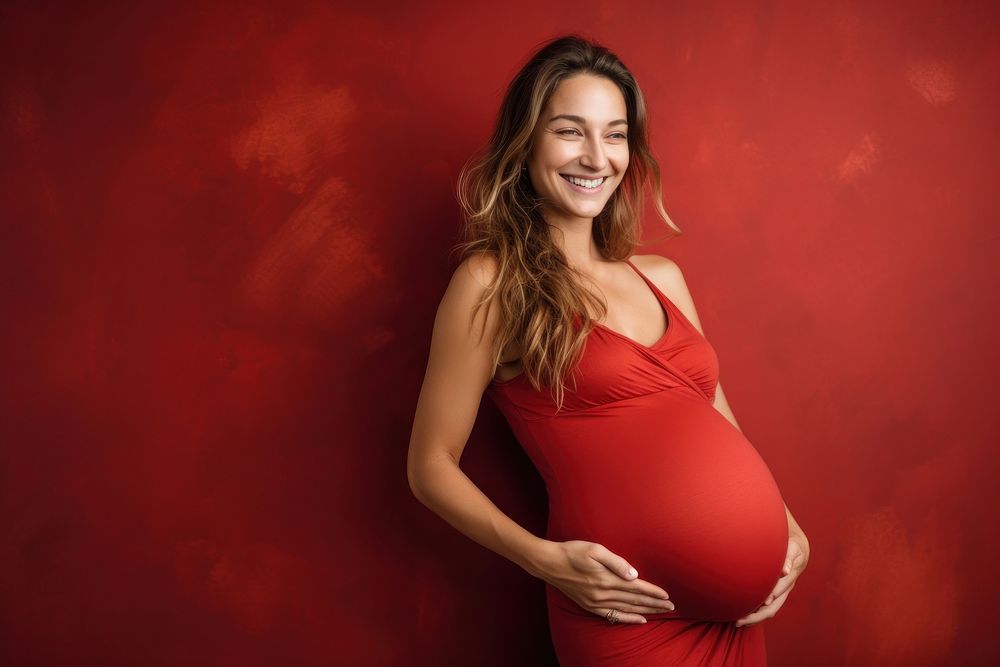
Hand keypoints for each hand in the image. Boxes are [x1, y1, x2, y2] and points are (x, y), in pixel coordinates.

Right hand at [538, 540, 675, 624]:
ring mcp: (596, 602)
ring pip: (626, 609)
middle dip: (654, 604)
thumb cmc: (572, 551)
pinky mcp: (590, 605)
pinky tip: (639, 620)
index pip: (636, 587)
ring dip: (645, 611)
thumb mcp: (594, 549)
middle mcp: (602, 594)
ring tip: (660, 613)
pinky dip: (627, 619)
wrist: (548, 563)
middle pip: (634, 600)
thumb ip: (616, 562)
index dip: (653, 592)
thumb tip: (634, 574)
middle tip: (671, 607)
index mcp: (606, 579)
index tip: (667, 596)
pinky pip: (613, 616)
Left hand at [735, 534, 808, 627]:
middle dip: (758, 614)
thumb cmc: (792, 547)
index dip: (771, 596)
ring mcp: (781, 593)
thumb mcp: (792, 548)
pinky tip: (743, 617)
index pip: (779, 590)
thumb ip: (788, 558)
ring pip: (770, 610)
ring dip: (755, 617)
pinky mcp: (776, 594)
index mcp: (790, 577)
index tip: (761, 603)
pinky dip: (755, 614)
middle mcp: (786, 588)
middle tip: (741, 619)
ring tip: (738, 622)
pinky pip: (767, 608)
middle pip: (773, 607)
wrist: (799, 552)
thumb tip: (785, 571)